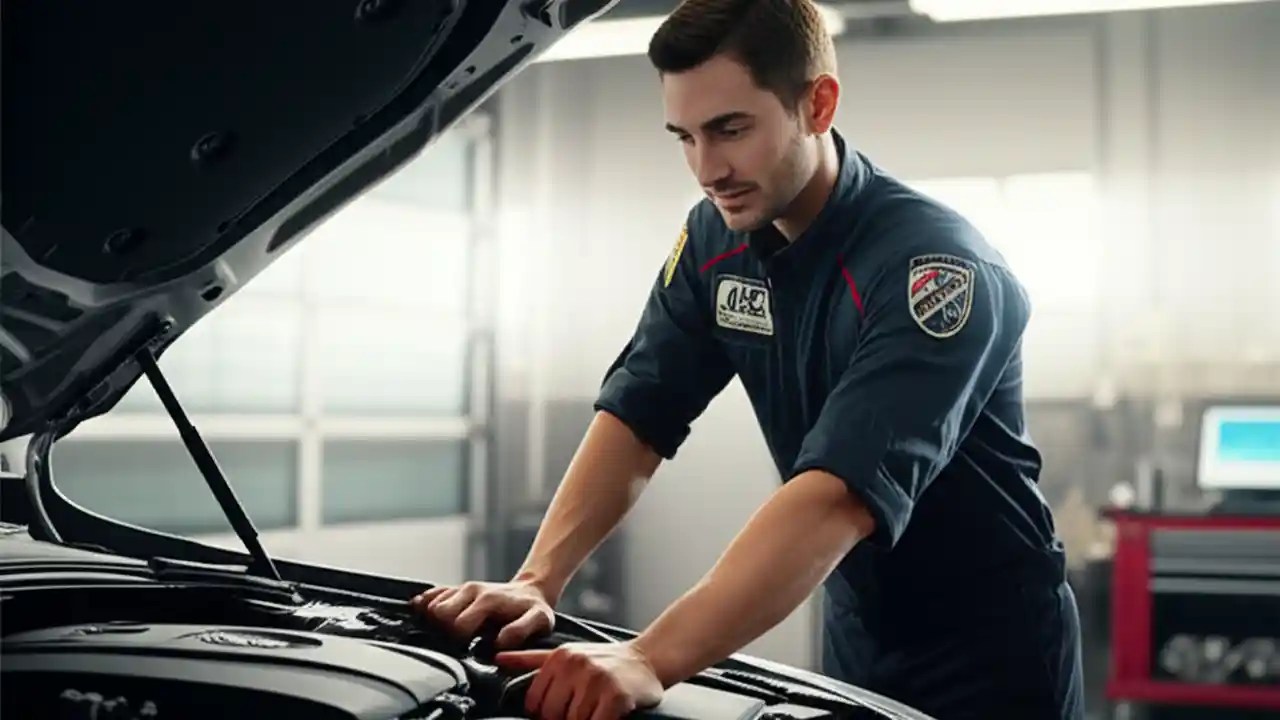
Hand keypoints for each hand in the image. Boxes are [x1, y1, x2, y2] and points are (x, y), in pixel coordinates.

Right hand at [409, 580, 554, 648]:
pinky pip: (430, 595)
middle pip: (438, 614)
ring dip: (436, 621)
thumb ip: (519, 631)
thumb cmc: (532, 610)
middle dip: (446, 632)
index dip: (460, 641)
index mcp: (487, 600)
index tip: (469, 647)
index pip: (457, 624)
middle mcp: (471, 591)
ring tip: (453, 631)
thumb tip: (497, 643)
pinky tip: (433, 618)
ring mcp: (461, 589)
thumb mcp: (538, 621)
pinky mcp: (455, 590)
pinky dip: (425, 606)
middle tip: (460, 640)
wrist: (530, 591)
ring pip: (431, 605)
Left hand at [494, 641, 663, 719]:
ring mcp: (596, 680)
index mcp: (559, 658)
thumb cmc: (603, 661)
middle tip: (582, 710)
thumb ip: (530, 660)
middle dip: (564, 719)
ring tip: (595, 710)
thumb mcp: (566, 654)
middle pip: (552, 714)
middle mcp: (575, 665)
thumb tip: (497, 658)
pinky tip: (606, 715)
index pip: (535, 702)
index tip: (562, 709)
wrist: (648, 659)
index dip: (545, 713)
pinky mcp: (616, 695)